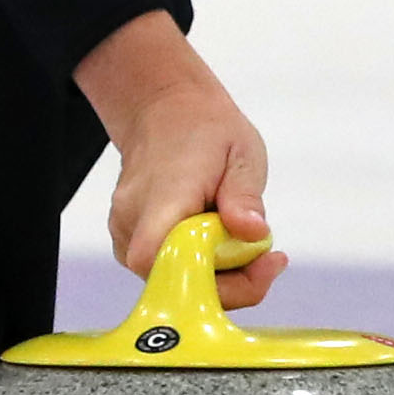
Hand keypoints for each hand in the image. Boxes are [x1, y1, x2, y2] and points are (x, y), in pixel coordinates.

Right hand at [72, 10, 284, 308]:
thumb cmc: (203, 128)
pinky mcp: (129, 243)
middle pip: (174, 283)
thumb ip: (244, 195)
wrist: (163, 110)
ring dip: (218, 277)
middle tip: (268, 256)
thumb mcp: (242, 151)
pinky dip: (201, 267)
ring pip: (172, 282)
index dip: (210, 282)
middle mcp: (133, 221)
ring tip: (246, 240)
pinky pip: (167, 272)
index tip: (261, 261)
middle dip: (230, 284)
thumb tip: (253, 234)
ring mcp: (125, 234)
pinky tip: (221, 242)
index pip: (160, 260)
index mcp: (163, 195)